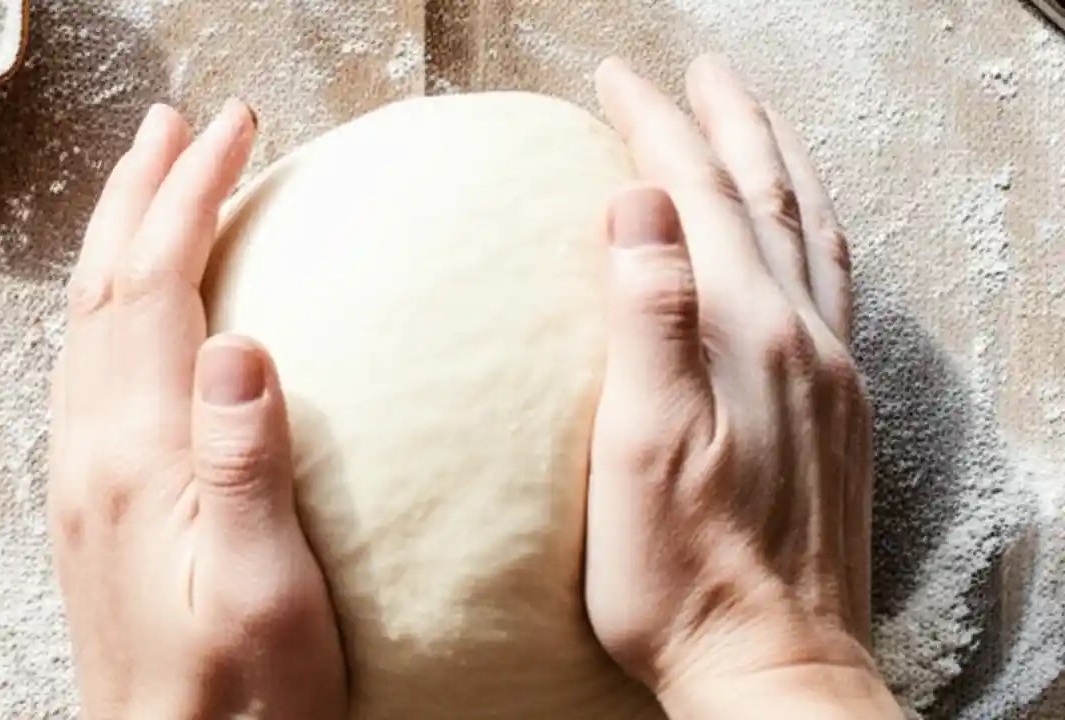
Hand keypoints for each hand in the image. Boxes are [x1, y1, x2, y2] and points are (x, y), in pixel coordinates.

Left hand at [48, 101, 345, 719]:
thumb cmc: (238, 698)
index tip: (233, 132)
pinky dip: (110, 298)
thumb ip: (246, 467)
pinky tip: (130, 300)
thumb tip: (239, 343)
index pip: (157, 288)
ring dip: (117, 235)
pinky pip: (87, 363)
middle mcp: (93, 451)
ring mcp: (84, 474)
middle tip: (181, 124)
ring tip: (151, 181)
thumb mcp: (268, 594)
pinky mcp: (94, 498)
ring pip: (85, 319)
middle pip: (103, 285)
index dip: (192, 198)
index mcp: (138, 458)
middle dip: (142, 190)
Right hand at [584, 55, 898, 717]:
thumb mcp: (641, 449)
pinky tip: (804, 233)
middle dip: (724, 121)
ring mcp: (828, 371)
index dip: (655, 128)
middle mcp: (799, 336)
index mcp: (743, 334)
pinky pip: (835, 283)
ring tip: (752, 119)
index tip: (618, 78)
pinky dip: (814, 228)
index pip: (693, 198)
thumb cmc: (682, 575)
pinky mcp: (838, 408)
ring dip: (778, 162)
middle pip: (764, 196)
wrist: (773, 666)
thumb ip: (648, 319)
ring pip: (812, 231)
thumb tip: (636, 203)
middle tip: (692, 70)